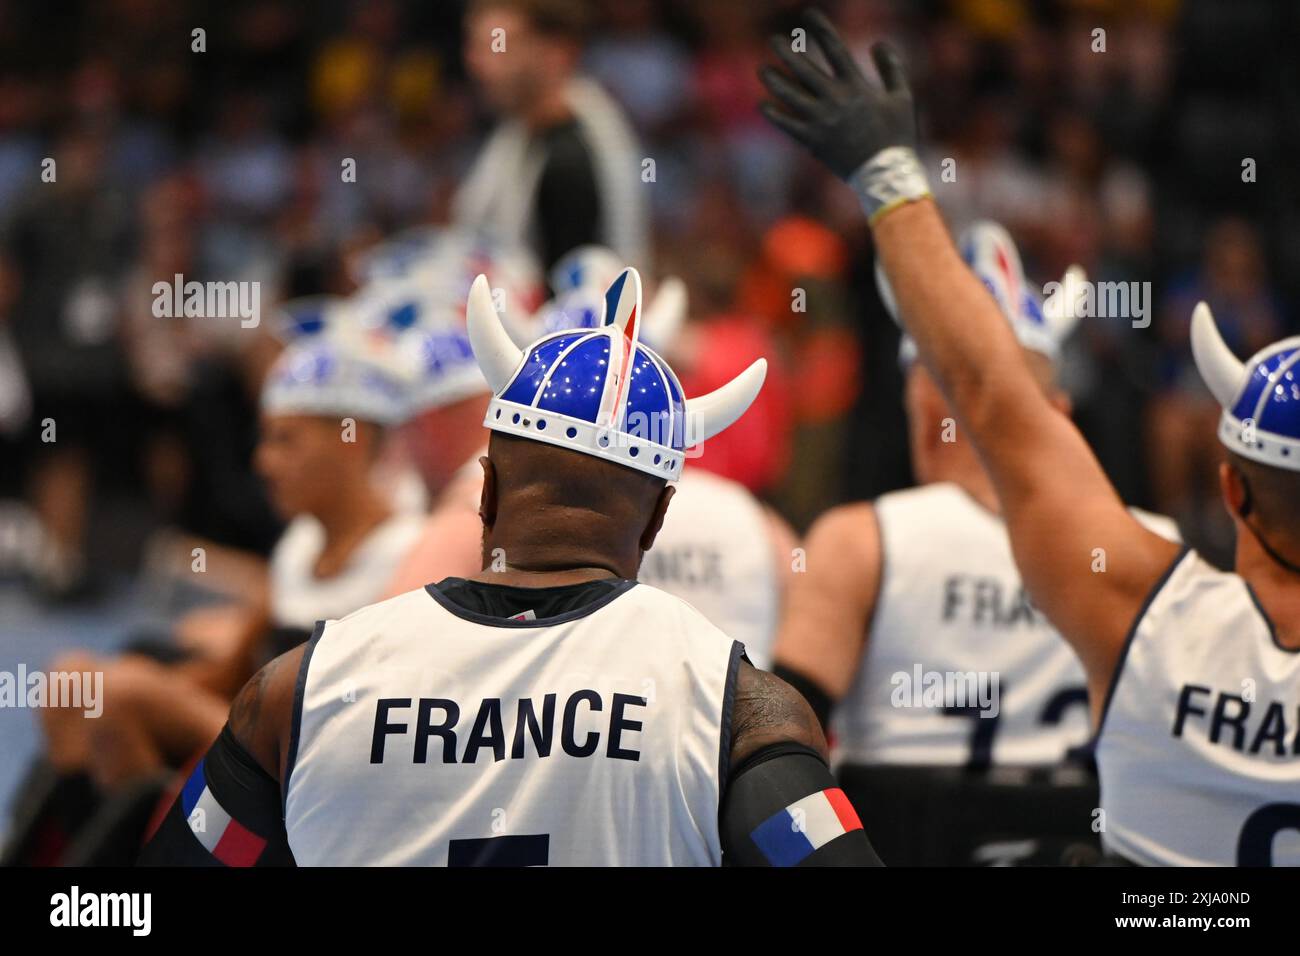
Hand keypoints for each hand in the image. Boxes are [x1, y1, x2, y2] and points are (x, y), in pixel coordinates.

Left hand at [758, 9, 916, 180]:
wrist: (885, 174)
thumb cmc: (897, 135)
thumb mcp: (903, 97)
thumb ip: (891, 67)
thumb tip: (878, 43)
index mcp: (856, 85)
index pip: (834, 48)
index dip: (821, 29)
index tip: (808, 14)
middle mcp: (835, 99)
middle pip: (804, 68)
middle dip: (787, 51)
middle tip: (774, 40)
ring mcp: (821, 120)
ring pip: (791, 95)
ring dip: (774, 80)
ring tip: (762, 69)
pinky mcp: (812, 141)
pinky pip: (787, 125)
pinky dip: (774, 114)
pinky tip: (762, 104)